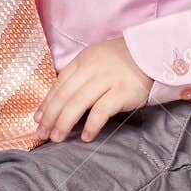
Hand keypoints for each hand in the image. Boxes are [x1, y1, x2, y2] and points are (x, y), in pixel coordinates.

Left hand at [32, 37, 152, 142]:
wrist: (152, 53)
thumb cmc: (120, 61)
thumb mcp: (95, 60)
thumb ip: (78, 77)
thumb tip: (56, 103)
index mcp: (83, 60)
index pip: (59, 84)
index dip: (47, 103)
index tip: (38, 119)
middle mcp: (92, 69)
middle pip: (65, 95)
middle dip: (51, 116)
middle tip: (42, 134)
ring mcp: (107, 80)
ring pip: (78, 103)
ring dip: (65, 123)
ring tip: (57, 138)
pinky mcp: (122, 92)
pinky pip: (102, 111)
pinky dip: (91, 125)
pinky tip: (86, 137)